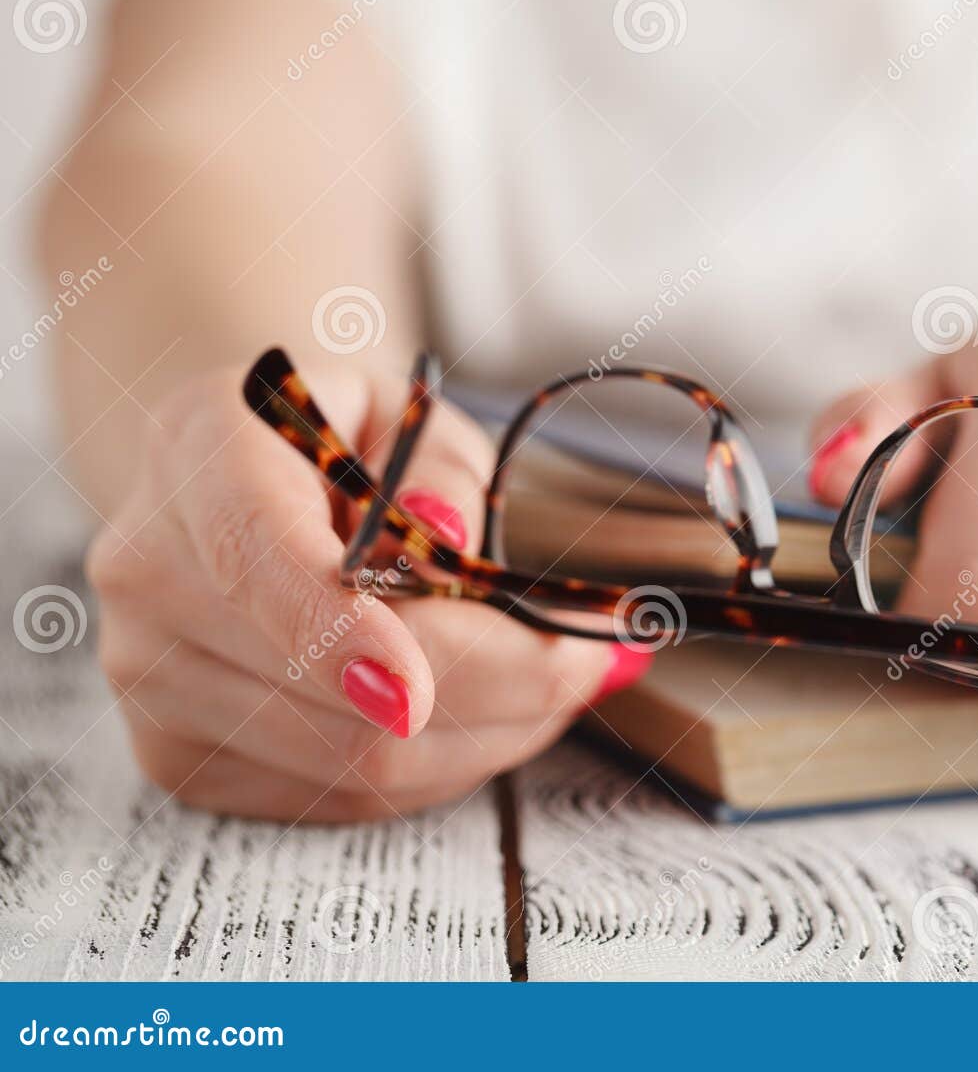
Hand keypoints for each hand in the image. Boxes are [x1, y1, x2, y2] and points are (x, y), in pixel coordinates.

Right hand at [88, 361, 649, 821]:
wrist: (242, 477)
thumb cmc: (347, 440)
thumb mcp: (416, 414)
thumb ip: (439, 471)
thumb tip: (446, 543)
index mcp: (200, 449)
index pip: (255, 556)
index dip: (336, 634)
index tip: (413, 688)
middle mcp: (149, 570)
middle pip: (331, 689)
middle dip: (500, 684)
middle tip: (597, 657)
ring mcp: (152, 676)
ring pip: (352, 761)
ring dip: (493, 732)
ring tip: (563, 679)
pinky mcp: (183, 753)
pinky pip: (341, 794)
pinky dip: (444, 762)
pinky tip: (493, 710)